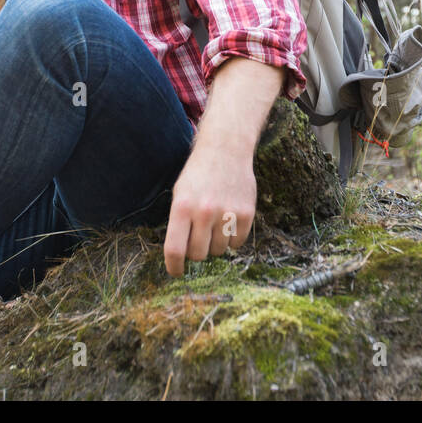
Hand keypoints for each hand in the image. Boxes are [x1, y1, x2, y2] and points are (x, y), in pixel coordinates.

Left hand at [163, 147, 255, 276]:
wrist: (226, 150)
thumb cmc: (198, 175)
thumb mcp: (179, 194)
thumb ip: (178, 223)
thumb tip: (180, 257)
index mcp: (182, 207)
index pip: (175, 249)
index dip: (174, 267)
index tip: (177, 272)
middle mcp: (204, 212)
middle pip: (198, 254)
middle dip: (196, 251)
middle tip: (198, 237)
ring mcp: (227, 213)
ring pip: (218, 251)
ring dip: (215, 244)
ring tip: (214, 223)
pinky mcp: (247, 214)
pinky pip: (237, 243)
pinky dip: (232, 238)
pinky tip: (228, 220)